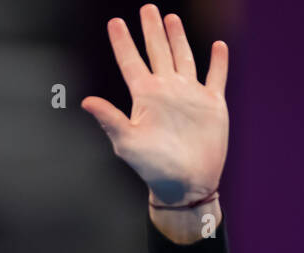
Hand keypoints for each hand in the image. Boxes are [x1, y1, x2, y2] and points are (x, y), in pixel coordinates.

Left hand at [81, 5, 228, 204]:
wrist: (185, 184)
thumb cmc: (153, 168)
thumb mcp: (127, 142)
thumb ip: (109, 120)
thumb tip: (85, 101)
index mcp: (145, 97)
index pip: (131, 62)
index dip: (123, 42)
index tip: (115, 22)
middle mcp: (166, 91)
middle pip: (157, 52)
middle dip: (152, 31)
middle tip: (147, 8)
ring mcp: (189, 96)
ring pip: (183, 58)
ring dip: (178, 38)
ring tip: (171, 18)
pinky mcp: (212, 104)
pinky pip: (215, 77)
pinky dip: (218, 62)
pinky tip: (218, 46)